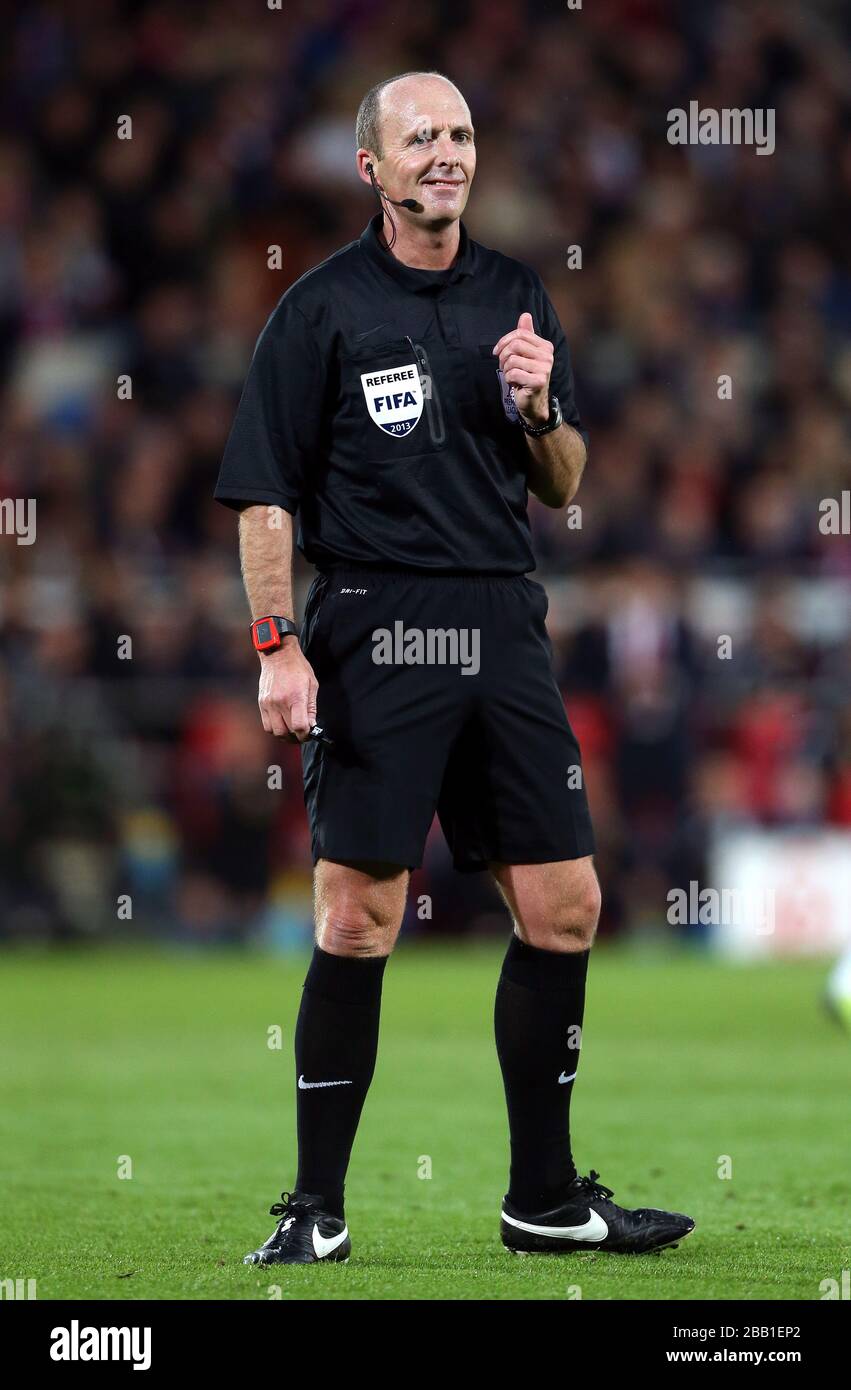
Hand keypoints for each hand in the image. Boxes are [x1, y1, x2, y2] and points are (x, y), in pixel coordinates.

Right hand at [257, 639, 317, 740]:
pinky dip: (275, 729)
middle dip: (296, 737)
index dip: (306, 734)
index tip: (310, 733)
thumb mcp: (312, 685)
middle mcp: (280, 702)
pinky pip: (266, 725)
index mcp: (295, 697)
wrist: (277, 654)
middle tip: (302, 734)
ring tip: (292, 731)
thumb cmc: (298, 667)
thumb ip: (311, 708)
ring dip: (285, 735)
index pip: (299, 726)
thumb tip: (312, 725)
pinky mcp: (261, 703)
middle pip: (287, 732)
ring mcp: (269, 704)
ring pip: (275, 732)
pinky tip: (282, 723)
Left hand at [493, 311, 553, 425]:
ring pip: (512, 360)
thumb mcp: (525, 354)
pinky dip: (509, 379)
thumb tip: (525, 315)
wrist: (534, 402)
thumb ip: (526, 335)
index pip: (520, 333)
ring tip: (511, 375)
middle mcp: (548, 355)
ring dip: (506, 369)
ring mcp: (544, 368)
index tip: (498, 352)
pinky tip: (515, 383)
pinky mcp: (538, 381)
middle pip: (515, 345)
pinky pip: (513, 373)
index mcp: (545, 346)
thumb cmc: (526, 377)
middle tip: (504, 366)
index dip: (504, 341)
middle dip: (503, 356)